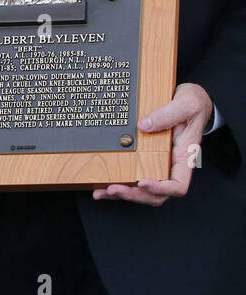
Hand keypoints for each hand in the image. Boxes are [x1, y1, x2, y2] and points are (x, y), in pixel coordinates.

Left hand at [94, 82, 213, 206]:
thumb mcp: (186, 104)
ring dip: (123, 194)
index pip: (178, 184)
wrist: (189, 100)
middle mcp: (171, 165)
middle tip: (113, 189)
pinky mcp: (146, 158)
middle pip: (157, 194)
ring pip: (143, 190)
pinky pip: (133, 176)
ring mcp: (158, 163)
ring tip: (102, 192)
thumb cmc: (193, 104)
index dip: (161, 188)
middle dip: (135, 194)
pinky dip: (118, 183)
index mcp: (185, 156)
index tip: (143, 182)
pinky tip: (102, 185)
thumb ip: (167, 114)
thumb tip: (143, 126)